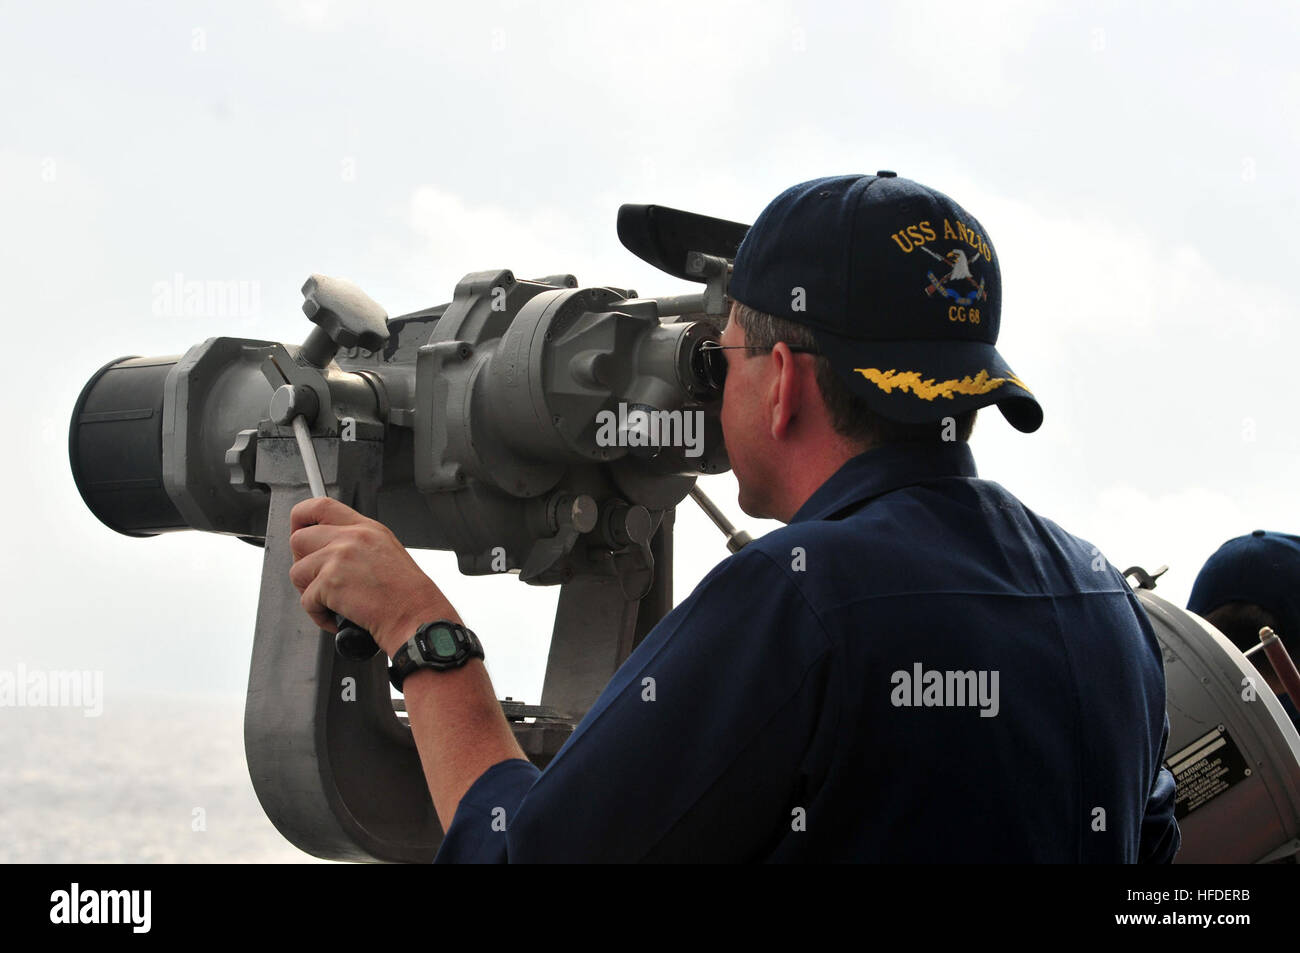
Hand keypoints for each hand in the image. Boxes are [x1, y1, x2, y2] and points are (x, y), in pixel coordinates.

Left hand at [288, 496, 460, 656]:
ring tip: (332, 603)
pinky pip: (306, 600)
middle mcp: (352, 538)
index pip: (321, 506)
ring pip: (298, 571)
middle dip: (302, 563)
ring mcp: (339, 558)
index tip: (299, 530)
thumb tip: (328, 549)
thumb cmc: (408, 595)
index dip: (301, 518)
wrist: (417, 617)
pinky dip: (319, 615)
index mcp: (366, 528)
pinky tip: (338, 617)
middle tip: (318, 579)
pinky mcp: (331, 583)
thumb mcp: (386, 551)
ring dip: (310, 591)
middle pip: (299, 539)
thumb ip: (356, 544)